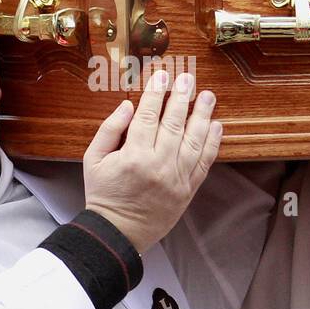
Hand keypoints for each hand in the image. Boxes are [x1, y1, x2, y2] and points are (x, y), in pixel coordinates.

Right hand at [82, 71, 221, 254]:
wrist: (118, 233)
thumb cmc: (103, 194)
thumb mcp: (93, 160)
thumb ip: (109, 130)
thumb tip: (127, 105)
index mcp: (133, 156)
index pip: (148, 116)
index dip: (156, 93)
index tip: (162, 75)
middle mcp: (159, 165)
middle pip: (174, 124)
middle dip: (182, 97)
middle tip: (188, 78)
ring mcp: (176, 178)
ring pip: (194, 141)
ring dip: (203, 116)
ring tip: (208, 96)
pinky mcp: (187, 190)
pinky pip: (204, 163)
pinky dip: (212, 143)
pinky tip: (216, 125)